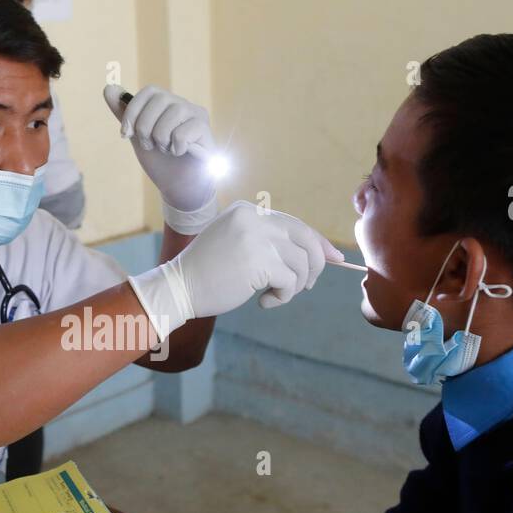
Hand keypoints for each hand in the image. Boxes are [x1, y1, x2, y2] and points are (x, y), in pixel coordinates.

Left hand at [103, 83, 216, 231]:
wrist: (177, 187)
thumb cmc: (160, 161)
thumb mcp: (137, 136)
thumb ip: (124, 113)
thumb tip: (108, 88)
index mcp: (167, 104)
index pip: (149, 91)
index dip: (133, 111)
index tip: (126, 134)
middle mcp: (183, 104)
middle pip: (159, 100)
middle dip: (145, 127)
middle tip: (149, 145)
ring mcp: (197, 116)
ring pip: (173, 114)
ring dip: (161, 138)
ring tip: (165, 150)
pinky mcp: (206, 131)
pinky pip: (183, 131)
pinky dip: (176, 147)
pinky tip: (180, 153)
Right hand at [127, 200, 344, 339]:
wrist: (179, 287)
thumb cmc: (207, 272)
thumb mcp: (236, 243)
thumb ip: (268, 241)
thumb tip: (319, 252)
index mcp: (248, 211)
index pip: (294, 223)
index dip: (317, 243)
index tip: (333, 258)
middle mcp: (254, 218)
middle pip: (305, 238)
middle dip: (316, 264)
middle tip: (308, 285)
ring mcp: (257, 238)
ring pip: (301, 263)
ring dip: (295, 285)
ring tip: (275, 294)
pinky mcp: (260, 262)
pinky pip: (291, 282)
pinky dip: (284, 296)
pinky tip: (264, 302)